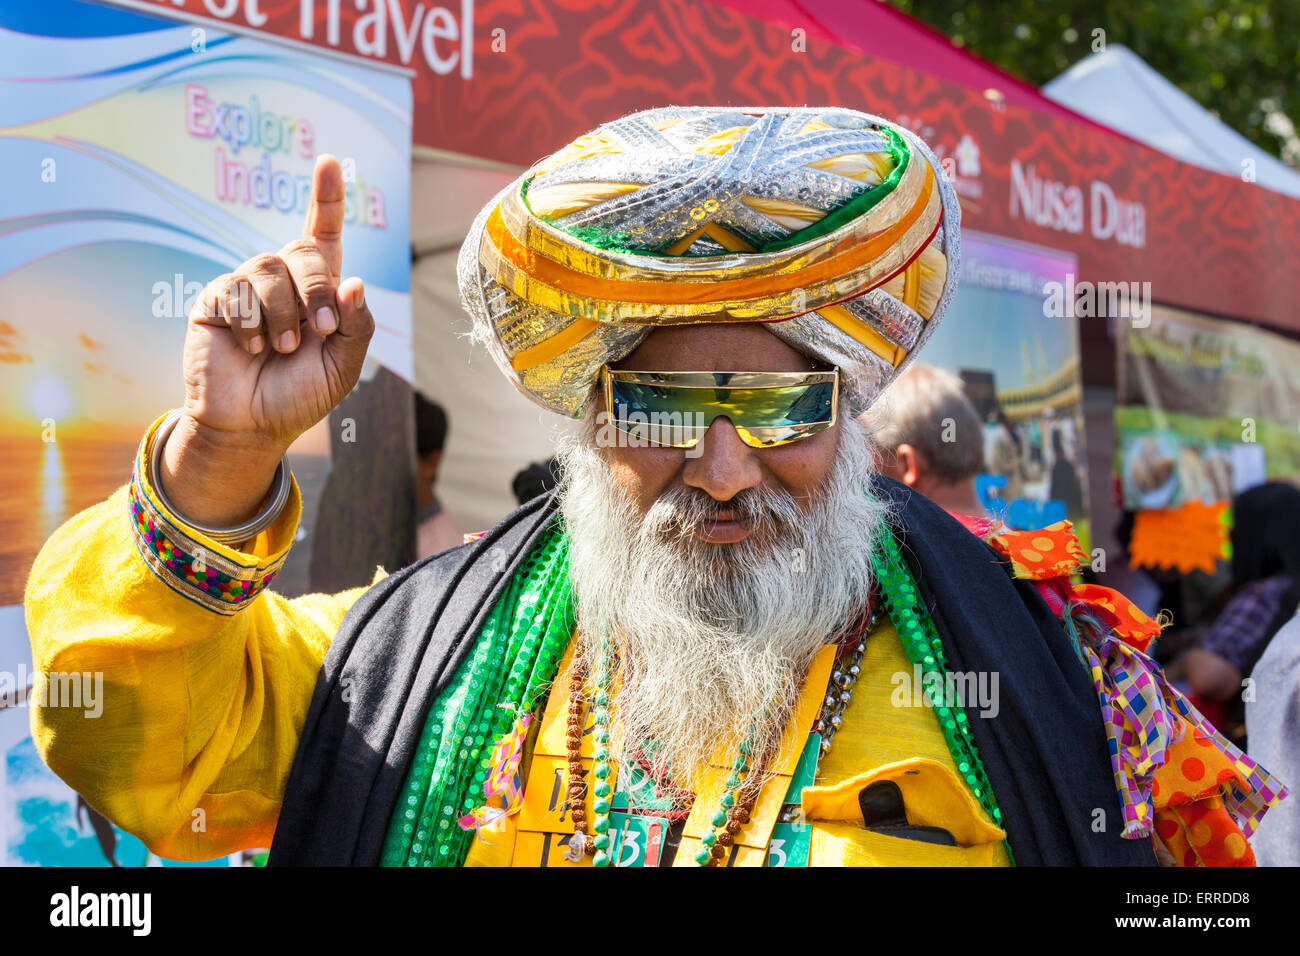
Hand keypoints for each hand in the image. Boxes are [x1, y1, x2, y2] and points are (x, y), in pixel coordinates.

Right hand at [162, 155, 374, 525]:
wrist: (251, 426)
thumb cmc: (299, 394)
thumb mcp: (342, 365)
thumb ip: (355, 326)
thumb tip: (354, 281)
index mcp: (317, 289)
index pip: (322, 234)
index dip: (327, 199)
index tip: (329, 162)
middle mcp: (281, 280)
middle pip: (303, 254)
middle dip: (317, 293)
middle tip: (317, 332)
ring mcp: (246, 286)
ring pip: (269, 270)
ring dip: (283, 315)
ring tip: (281, 350)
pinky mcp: (216, 300)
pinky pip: (238, 292)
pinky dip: (253, 326)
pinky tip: (251, 351)